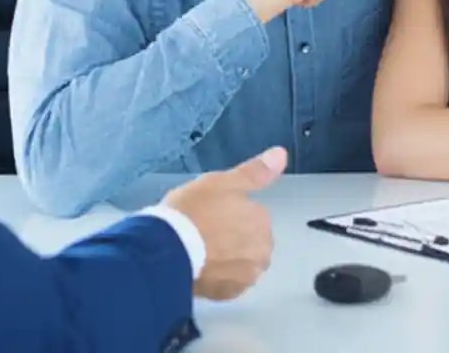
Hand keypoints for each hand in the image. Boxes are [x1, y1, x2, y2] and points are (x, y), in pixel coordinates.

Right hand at [162, 146, 287, 299]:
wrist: (166, 249)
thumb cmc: (193, 211)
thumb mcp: (223, 182)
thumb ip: (255, 172)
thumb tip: (282, 154)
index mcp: (262, 222)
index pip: (252, 216)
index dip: (229, 212)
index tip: (209, 212)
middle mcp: (261, 252)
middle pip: (249, 241)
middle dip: (232, 237)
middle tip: (203, 231)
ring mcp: (246, 276)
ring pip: (240, 263)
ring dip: (227, 258)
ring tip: (199, 249)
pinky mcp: (229, 294)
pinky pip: (228, 282)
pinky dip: (218, 276)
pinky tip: (200, 266)